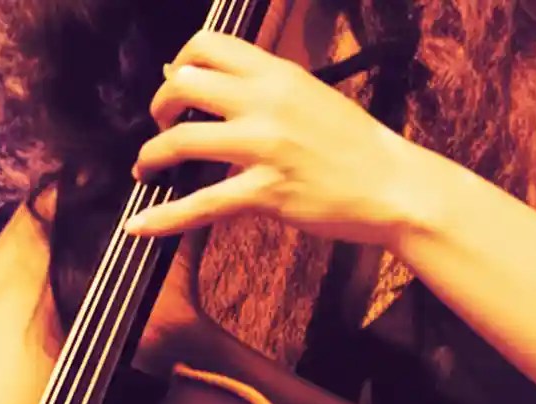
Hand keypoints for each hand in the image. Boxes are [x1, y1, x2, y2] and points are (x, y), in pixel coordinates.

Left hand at [125, 31, 446, 248]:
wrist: (395, 186)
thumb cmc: (354, 145)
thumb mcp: (310, 97)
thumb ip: (263, 88)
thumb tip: (208, 80)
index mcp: (279, 73)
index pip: (208, 45)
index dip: (179, 62)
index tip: (176, 86)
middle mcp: (267, 103)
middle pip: (184, 84)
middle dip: (159, 106)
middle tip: (161, 126)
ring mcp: (265, 147)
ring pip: (182, 141)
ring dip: (151, 156)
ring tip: (146, 169)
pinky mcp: (267, 192)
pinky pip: (202, 204)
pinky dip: (164, 217)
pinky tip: (139, 225)